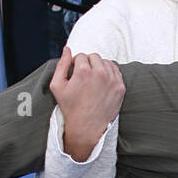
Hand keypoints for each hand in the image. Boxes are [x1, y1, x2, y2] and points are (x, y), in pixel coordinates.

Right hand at [50, 44, 125, 161]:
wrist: (87, 128)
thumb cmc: (70, 108)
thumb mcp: (57, 86)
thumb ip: (61, 64)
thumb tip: (67, 49)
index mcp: (83, 71)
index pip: (80, 56)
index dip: (76, 65)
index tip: (75, 75)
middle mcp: (100, 73)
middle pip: (94, 57)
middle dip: (88, 64)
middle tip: (84, 77)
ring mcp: (112, 80)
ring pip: (106, 62)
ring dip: (99, 67)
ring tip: (93, 80)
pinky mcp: (120, 87)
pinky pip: (116, 71)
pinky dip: (109, 73)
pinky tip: (102, 83)